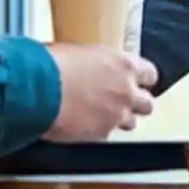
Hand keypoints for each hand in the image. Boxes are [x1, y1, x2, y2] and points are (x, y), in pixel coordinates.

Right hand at [42, 43, 158, 141]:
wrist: (38, 89)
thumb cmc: (53, 65)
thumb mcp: (80, 53)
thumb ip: (96, 63)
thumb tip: (91, 67)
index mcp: (123, 64)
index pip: (150, 74)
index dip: (143, 79)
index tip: (138, 80)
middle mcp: (126, 90)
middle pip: (147, 104)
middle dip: (137, 104)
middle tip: (122, 101)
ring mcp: (116, 115)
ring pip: (132, 123)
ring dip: (120, 120)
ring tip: (102, 115)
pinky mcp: (101, 134)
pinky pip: (107, 135)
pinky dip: (98, 131)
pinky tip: (84, 125)